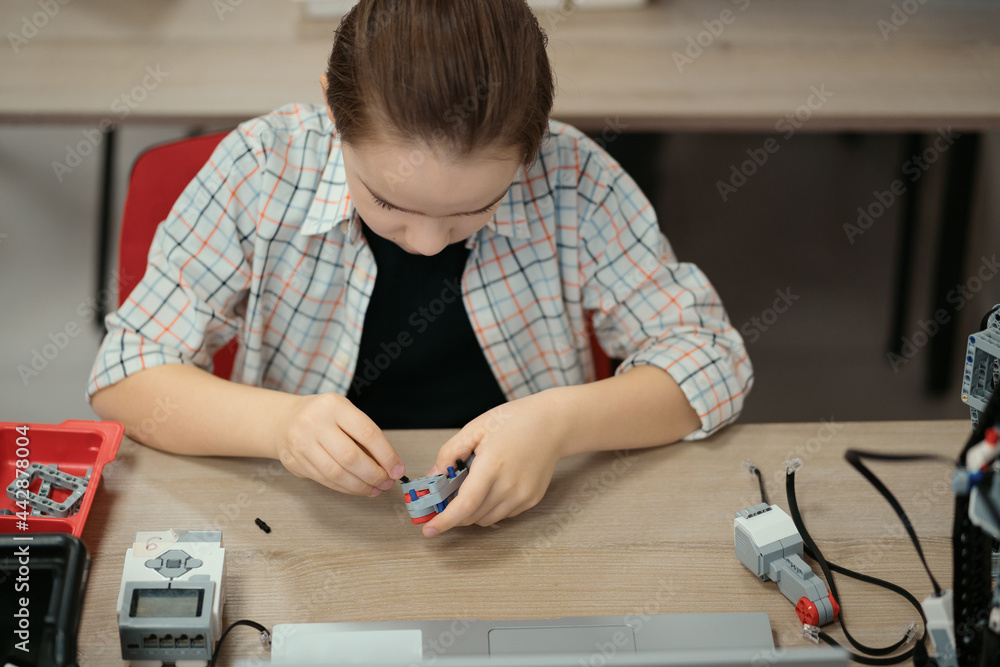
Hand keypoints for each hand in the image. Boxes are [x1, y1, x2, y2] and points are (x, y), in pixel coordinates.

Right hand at [273, 393, 404, 495]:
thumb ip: (365, 437)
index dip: (386, 455)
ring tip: (375, 489)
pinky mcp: (294, 462)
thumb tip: (390, 466)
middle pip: (350, 457)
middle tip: (387, 482)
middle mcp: (314, 423)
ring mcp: (301, 443)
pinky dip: (345, 488)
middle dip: (374, 474)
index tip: (398, 469)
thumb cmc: (323, 417)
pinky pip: (325, 480)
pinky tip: (358, 488)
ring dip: (360, 486)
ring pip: (336, 473)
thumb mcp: (345, 413)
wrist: (284, 420)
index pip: (367, 433)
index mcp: (334, 406)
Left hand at [421, 390, 570, 536]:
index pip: (466, 504)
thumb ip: (450, 452)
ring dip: (471, 512)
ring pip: (486, 519)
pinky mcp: (531, 499)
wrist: (553, 424)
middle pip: (472, 515)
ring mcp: (523, 495)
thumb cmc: (515, 420)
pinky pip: (502, 514)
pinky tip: (492, 486)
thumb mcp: (476, 428)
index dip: (445, 521)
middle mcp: (510, 485)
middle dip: (453, 512)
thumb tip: (434, 475)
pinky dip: (489, 508)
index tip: (429, 529)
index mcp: (493, 466)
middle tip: (446, 496)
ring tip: (472, 486)